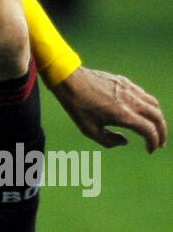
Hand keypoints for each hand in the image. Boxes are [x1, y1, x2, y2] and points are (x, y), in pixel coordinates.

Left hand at [51, 66, 166, 152]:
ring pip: (153, 104)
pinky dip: (148, 106)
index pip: (149, 131)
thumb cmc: (78, 107)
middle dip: (162, 132)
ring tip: (154, 128)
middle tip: (159, 143)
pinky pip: (143, 94)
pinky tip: (142, 112)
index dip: (153, 142)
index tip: (150, 150)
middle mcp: (131, 101)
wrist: (70, 80)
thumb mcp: (90, 131)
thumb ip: (109, 141)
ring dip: (157, 118)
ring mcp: (129, 89)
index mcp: (124, 115)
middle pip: (157, 117)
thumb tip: (125, 141)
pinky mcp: (124, 82)